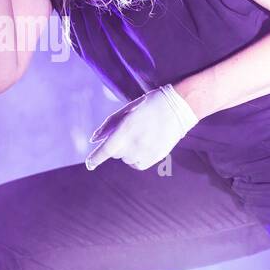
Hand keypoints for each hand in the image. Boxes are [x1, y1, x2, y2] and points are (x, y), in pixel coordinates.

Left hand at [85, 84, 199, 171]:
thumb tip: (93, 139)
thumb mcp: (127, 110)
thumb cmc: (149, 105)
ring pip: (126, 159)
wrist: (179, 107)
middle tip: (128, 130)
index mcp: (126, 130)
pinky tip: (143, 145)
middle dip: (116, 144)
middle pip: (115, 153)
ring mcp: (147, 152)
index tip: (89, 164)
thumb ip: (108, 126)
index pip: (105, 150)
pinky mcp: (156, 157)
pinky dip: (136, 158)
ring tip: (139, 136)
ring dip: (127, 151)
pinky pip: (137, 164)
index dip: (95, 159)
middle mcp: (135, 144)